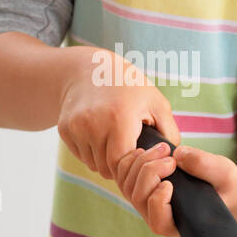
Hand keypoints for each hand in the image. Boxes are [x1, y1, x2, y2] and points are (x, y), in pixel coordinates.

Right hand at [56, 46, 181, 178]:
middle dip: (120, 166)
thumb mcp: (156, 102)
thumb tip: (172, 160)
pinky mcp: (64, 129)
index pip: (122, 164)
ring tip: (115, 142)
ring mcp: (75, 127)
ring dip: (105, 160)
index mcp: (119, 119)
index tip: (141, 155)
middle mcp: (93, 124)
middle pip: (107, 168)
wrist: (91, 68)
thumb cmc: (129, 86)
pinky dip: (91, 153)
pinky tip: (100, 136)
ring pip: (92, 164)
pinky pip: (80, 156)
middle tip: (130, 152)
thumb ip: (170, 132)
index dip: (133, 166)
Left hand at [114, 141, 236, 236]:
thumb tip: (179, 155)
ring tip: (163, 148)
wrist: (217, 180)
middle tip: (169, 156)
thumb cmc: (222, 183)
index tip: (170, 184)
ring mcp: (145, 201)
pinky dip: (131, 158)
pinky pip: (122, 173)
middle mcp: (157, 216)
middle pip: (139, 198)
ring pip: (127, 185)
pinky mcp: (139, 185)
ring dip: (141, 162)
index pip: (158, 222)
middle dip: (150, 173)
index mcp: (178, 223)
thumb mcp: (223, 173)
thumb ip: (206, 166)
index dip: (158, 203)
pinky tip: (148, 149)